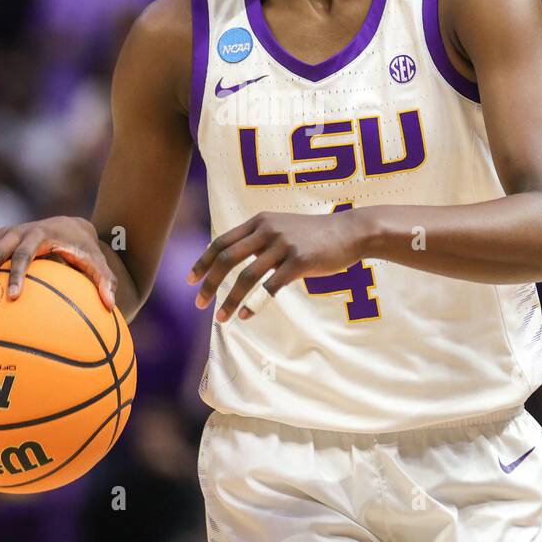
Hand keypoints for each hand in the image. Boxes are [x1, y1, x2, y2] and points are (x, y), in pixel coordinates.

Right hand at [0, 216, 116, 308]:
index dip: (20, 274)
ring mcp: (0, 237)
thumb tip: (112, 306)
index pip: (28, 255)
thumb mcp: (98, 262)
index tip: (16, 297)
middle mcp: (16, 233)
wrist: (69, 226)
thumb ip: (105, 281)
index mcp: (40, 235)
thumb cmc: (85, 250)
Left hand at [187, 210, 368, 321]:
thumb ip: (260, 239)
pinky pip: (271, 287)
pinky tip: (246, 316)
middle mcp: (267, 230)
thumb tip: (234, 258)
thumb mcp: (283, 228)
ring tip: (221, 319)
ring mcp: (284, 244)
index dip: (202, 262)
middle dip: (209, 283)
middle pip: (227, 258)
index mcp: (259, 222)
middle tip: (198, 304)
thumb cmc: (315, 235)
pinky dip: (255, 304)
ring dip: (230, 300)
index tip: (190, 280)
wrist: (351, 232)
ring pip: (247, 276)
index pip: (221, 242)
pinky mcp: (300, 261)